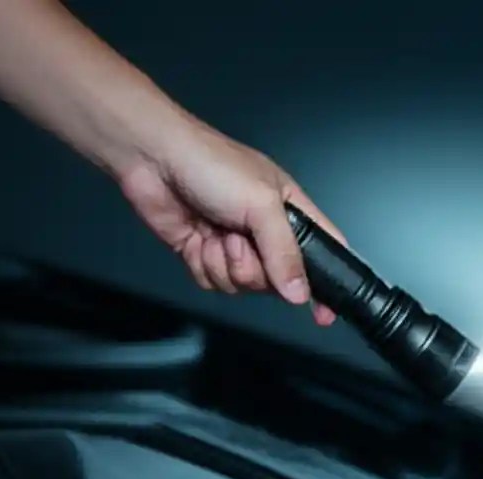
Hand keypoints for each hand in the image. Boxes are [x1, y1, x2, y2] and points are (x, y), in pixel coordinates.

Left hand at [116, 119, 344, 325]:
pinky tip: (196, 239)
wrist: (154, 159)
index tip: (326, 314)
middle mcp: (266, 233)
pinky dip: (203, 265)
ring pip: (243, 286)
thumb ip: (285, 253)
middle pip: (278, 280)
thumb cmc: (213, 166)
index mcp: (291, 212)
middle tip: (240, 241)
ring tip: (215, 233)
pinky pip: (213, 282)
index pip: (323, 252)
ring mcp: (234, 246)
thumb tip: (301, 295)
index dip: (329, 283)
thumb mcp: (262, 205)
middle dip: (256, 269)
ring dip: (225, 264)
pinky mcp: (204, 253)